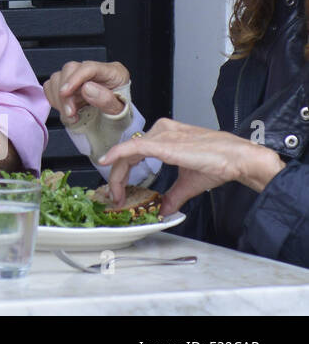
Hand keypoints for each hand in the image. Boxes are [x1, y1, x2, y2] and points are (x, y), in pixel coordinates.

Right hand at [44, 60, 130, 122]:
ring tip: (71, 115)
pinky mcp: (68, 85)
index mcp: (113, 72)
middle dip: (65, 94)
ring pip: (57, 77)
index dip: (75, 79)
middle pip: (70, 70)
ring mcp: (79, 77)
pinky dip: (54, 99)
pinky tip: (66, 110)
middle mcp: (94, 71)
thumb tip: (88, 89)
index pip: (89, 67)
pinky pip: (51, 86)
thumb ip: (106, 100)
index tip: (66, 93)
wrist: (114, 126)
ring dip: (59, 99)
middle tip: (70, 112)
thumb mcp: (120, 112)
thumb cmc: (119, 118)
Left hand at [100, 118, 284, 215]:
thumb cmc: (219, 164)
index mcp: (165, 137)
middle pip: (128, 153)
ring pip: (127, 152)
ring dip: (117, 174)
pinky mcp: (162, 143)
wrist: (237, 159)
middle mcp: (160, 132)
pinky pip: (132, 147)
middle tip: (114, 196)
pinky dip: (117, 155)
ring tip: (115, 192)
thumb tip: (164, 210)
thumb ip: (172, 196)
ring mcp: (160, 136)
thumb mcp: (188, 184)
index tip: (119, 191)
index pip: (134, 153)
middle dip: (117, 177)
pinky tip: (106, 163)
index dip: (122, 173)